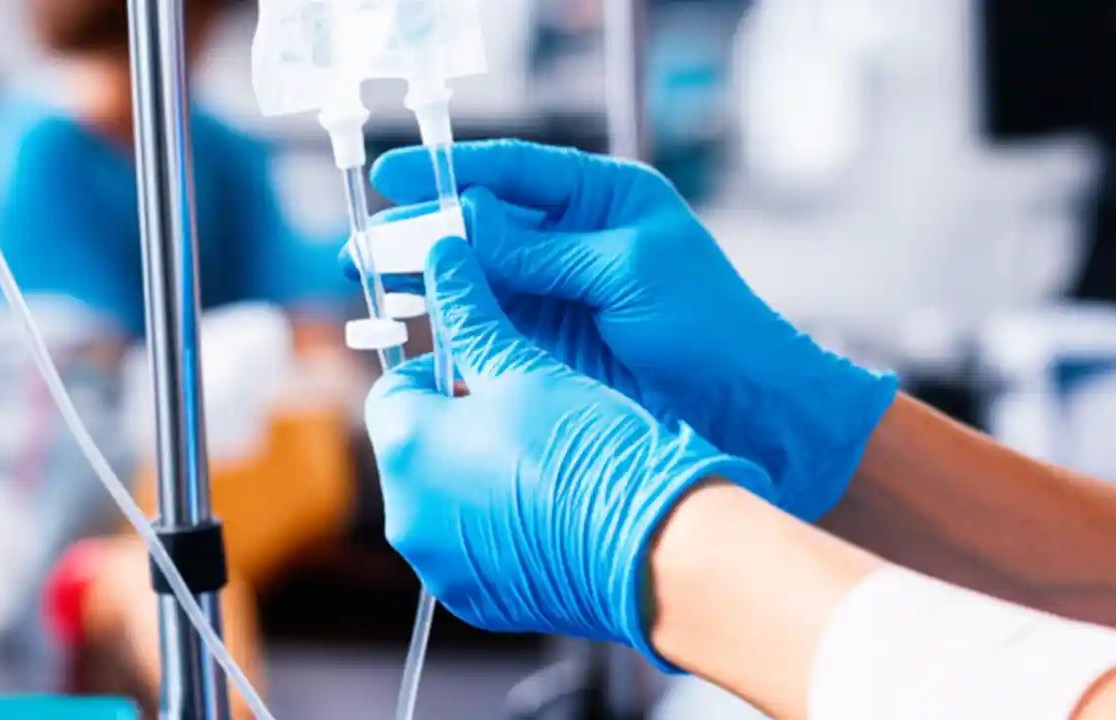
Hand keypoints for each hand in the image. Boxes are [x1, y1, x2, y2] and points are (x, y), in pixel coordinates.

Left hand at [365, 236, 774, 665]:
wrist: (656, 547)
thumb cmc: (592, 450)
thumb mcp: (527, 366)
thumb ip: (472, 313)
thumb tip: (444, 258)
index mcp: (403, 448)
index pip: (394, 388)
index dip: (444, 369)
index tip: (492, 367)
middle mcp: (406, 515)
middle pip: (417, 447)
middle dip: (461, 424)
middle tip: (528, 411)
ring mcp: (440, 568)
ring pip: (445, 499)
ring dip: (480, 475)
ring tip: (548, 459)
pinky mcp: (478, 602)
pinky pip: (473, 548)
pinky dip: (500, 525)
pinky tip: (553, 506)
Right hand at [367, 140, 897, 521]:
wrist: (748, 406)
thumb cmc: (710, 325)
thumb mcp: (625, 272)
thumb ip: (544, 250)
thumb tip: (469, 220)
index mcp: (604, 199)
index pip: (515, 171)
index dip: (450, 170)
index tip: (394, 174)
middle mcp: (576, 241)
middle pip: (487, 225)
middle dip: (426, 229)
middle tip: (367, 241)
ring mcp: (562, 294)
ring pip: (481, 277)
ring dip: (429, 278)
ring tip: (374, 280)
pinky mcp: (554, 343)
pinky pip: (492, 322)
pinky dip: (454, 321)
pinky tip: (415, 321)